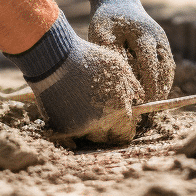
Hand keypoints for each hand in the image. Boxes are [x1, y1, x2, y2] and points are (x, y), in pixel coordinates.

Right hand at [5, 12, 139, 143]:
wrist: (55, 58)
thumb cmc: (89, 59)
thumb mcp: (117, 65)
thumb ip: (131, 85)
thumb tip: (139, 98)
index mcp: (118, 111)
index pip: (126, 132)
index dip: (122, 126)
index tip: (116, 120)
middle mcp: (100, 124)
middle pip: (107, 137)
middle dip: (104, 128)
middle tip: (97, 112)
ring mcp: (80, 129)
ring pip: (88, 136)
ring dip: (87, 126)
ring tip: (81, 105)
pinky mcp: (62, 129)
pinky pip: (70, 135)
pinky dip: (70, 124)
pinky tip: (68, 107)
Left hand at [84, 0, 173, 100]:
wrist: (118, 0)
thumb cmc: (107, 19)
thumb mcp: (103, 34)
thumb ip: (113, 56)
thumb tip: (122, 82)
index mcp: (144, 34)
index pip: (151, 64)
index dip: (149, 84)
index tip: (145, 101)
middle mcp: (158, 37)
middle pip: (164, 68)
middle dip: (159, 89)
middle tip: (151, 108)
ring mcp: (162, 40)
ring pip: (168, 68)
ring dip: (163, 86)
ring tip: (153, 104)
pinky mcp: (161, 44)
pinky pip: (166, 65)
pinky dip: (162, 79)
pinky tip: (153, 93)